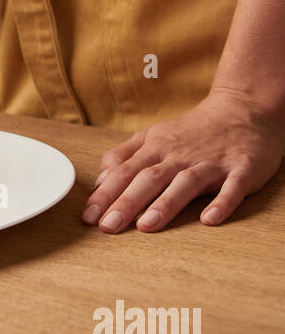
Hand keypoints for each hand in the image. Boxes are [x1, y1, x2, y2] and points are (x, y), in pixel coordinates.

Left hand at [81, 89, 282, 232]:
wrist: (245, 107)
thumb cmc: (194, 130)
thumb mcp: (154, 136)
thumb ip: (125, 156)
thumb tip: (100, 180)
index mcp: (157, 148)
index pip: (125, 172)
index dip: (105, 194)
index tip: (87, 217)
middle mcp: (181, 155)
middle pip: (149, 178)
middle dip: (127, 202)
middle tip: (107, 226)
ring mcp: (212, 162)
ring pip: (185, 183)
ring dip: (166, 203)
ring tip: (147, 225)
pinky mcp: (242, 169)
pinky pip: (233, 188)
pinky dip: (222, 203)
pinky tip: (209, 220)